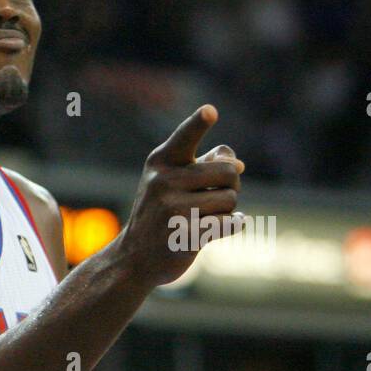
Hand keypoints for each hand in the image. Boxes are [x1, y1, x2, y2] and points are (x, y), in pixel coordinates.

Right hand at [116, 105, 244, 286]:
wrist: (133, 259)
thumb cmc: (160, 213)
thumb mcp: (172, 181)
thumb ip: (205, 163)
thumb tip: (237, 163)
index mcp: (161, 162)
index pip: (185, 137)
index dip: (199, 122)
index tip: (210, 110)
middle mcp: (163, 181)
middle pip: (228, 171)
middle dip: (230, 185)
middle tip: (213, 198)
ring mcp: (172, 209)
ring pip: (231, 199)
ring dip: (227, 210)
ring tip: (205, 217)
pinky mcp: (185, 235)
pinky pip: (230, 222)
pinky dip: (234, 225)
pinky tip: (223, 227)